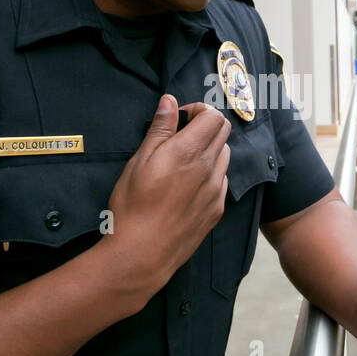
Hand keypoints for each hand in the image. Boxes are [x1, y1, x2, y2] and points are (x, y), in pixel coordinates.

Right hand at [101, 95, 229, 314]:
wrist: (142, 254)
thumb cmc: (132, 207)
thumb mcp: (139, 161)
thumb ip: (160, 128)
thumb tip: (169, 101)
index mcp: (189, 152)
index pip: (213, 116)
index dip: (198, 110)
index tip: (181, 117)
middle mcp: (209, 169)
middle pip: (223, 132)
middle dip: (206, 125)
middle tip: (182, 134)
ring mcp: (216, 191)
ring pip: (224, 156)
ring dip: (209, 149)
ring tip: (184, 160)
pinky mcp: (217, 210)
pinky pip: (222, 181)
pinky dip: (210, 173)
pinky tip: (189, 184)